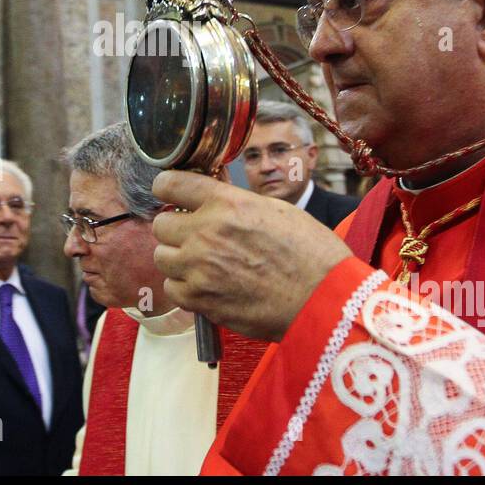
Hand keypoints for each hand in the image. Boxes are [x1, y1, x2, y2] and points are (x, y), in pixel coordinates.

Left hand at [152, 171, 351, 341]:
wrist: (324, 300)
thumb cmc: (311, 253)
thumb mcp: (276, 209)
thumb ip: (235, 203)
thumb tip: (212, 199)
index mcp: (227, 203)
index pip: (169, 184)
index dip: (168, 188)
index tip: (170, 194)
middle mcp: (206, 232)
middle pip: (161, 224)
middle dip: (176, 228)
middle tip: (195, 235)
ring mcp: (199, 268)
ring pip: (161, 257)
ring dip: (178, 258)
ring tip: (202, 263)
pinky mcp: (200, 300)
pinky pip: (172, 288)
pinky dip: (185, 287)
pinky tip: (206, 285)